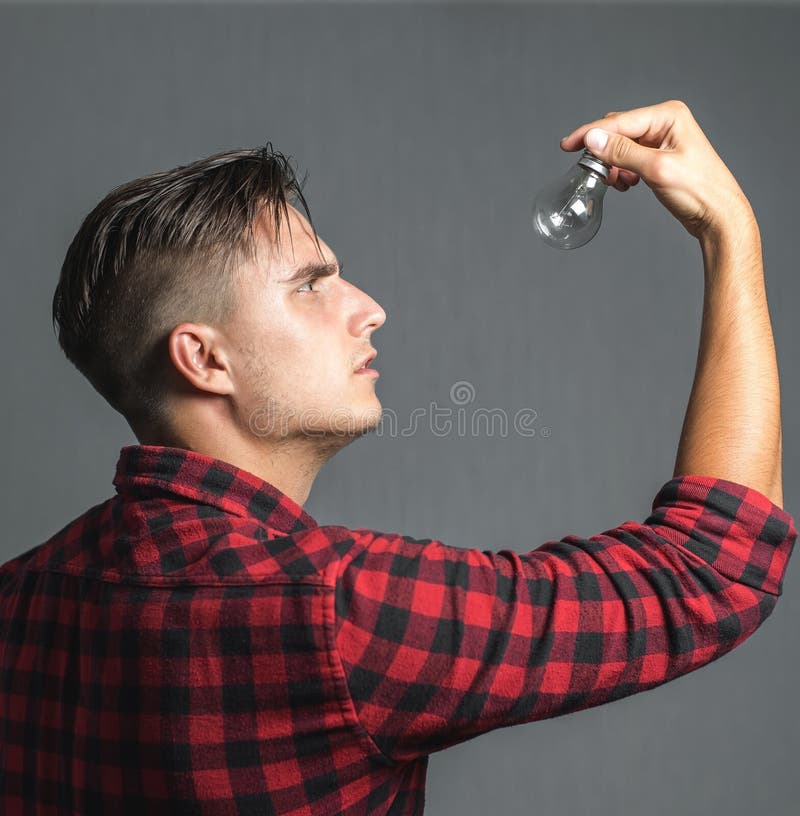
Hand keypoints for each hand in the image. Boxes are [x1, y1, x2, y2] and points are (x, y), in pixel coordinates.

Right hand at [559, 100, 754, 239]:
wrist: (717, 215)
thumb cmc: (698, 190)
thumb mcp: (656, 169)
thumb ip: (622, 152)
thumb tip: (593, 139)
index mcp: (668, 116)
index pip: (619, 121)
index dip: (590, 133)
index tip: (567, 145)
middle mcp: (665, 122)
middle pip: (618, 131)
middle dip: (603, 152)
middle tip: (593, 173)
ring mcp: (661, 139)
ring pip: (621, 147)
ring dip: (613, 165)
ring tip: (617, 183)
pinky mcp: (658, 156)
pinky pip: (629, 158)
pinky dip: (621, 171)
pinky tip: (627, 185)